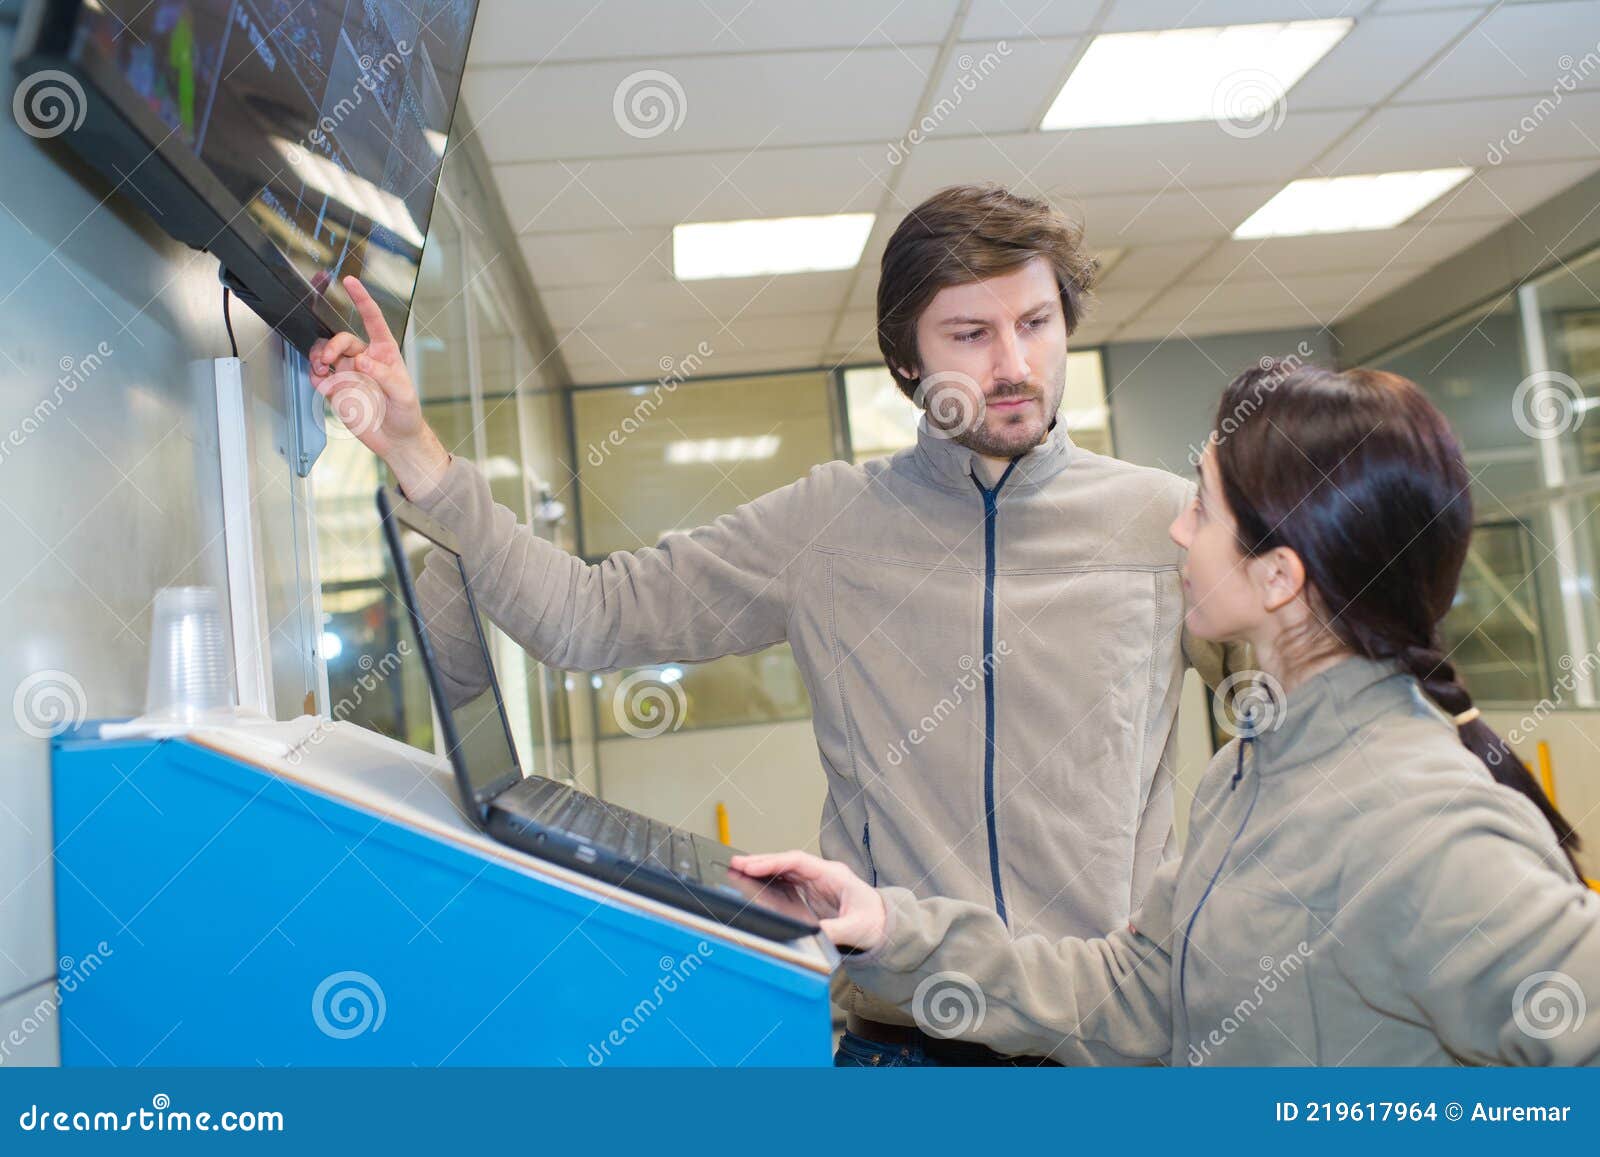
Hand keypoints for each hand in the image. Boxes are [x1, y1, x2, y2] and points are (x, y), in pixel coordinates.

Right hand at [308, 275, 449, 498]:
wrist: (396, 440)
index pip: (372, 319)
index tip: (350, 282)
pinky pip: (318, 374)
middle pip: (341, 338)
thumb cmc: (406, 414)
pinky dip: (314, 374)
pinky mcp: (337, 389)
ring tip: (321, 369)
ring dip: (318, 356)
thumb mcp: (403, 394)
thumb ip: (383, 375)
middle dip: (332, 345)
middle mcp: (364, 358)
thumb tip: (361, 360)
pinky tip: (321, 381)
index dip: (361, 299)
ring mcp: (348, 373)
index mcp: (385, 352)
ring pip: (325, 352)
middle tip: (329, 360)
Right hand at [730, 851, 887, 950]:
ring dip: (762, 870)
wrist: (884, 925)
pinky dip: (768, 880)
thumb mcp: (857, 928)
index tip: (752, 866)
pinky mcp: (810, 894)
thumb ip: (836, 930)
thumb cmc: (874, 922)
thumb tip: (815, 934)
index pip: (798, 862)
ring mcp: (815, 883)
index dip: (773, 862)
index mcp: (833, 875)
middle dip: (761, 862)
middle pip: (786, 863)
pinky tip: (753, 882)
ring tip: (737, 870)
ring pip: (783, 870)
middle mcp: (822, 875)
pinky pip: (786, 882)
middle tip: (735, 864)